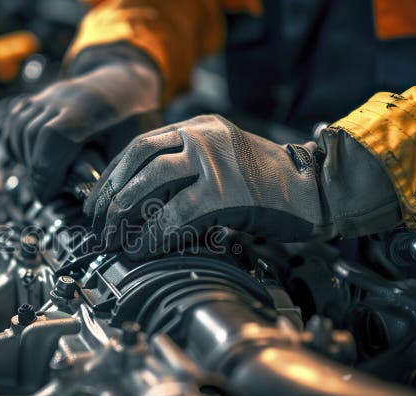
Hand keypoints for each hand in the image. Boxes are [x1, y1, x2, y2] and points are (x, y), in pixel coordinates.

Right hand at [3, 48, 160, 200]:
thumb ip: (112, 171)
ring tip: (42, 177)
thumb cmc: (134, 120)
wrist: (125, 83)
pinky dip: (16, 142)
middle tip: (46, 194)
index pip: (55, 137)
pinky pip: (16, 119)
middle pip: (33, 133)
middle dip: (35, 170)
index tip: (47, 196)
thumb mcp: (132, 144)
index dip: (46, 171)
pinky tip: (30, 157)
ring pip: (20, 126)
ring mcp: (51, 94)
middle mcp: (66, 96)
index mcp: (93, 108)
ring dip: (25, 157)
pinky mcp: (41, 96)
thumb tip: (94, 206)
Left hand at [84, 114, 400, 258]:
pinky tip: (142, 247)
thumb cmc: (268, 184)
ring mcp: (214, 161)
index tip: (99, 201)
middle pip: (139, 159)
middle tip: (99, 222)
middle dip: (112, 194)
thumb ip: (185, 172)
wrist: (316, 190)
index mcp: (198, 127)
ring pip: (151, 181)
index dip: (114, 175)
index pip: (141, 145)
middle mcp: (202, 136)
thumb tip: (138, 204)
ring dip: (125, 212)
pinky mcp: (224, 191)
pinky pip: (175, 214)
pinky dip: (153, 233)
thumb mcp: (222, 162)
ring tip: (114, 236)